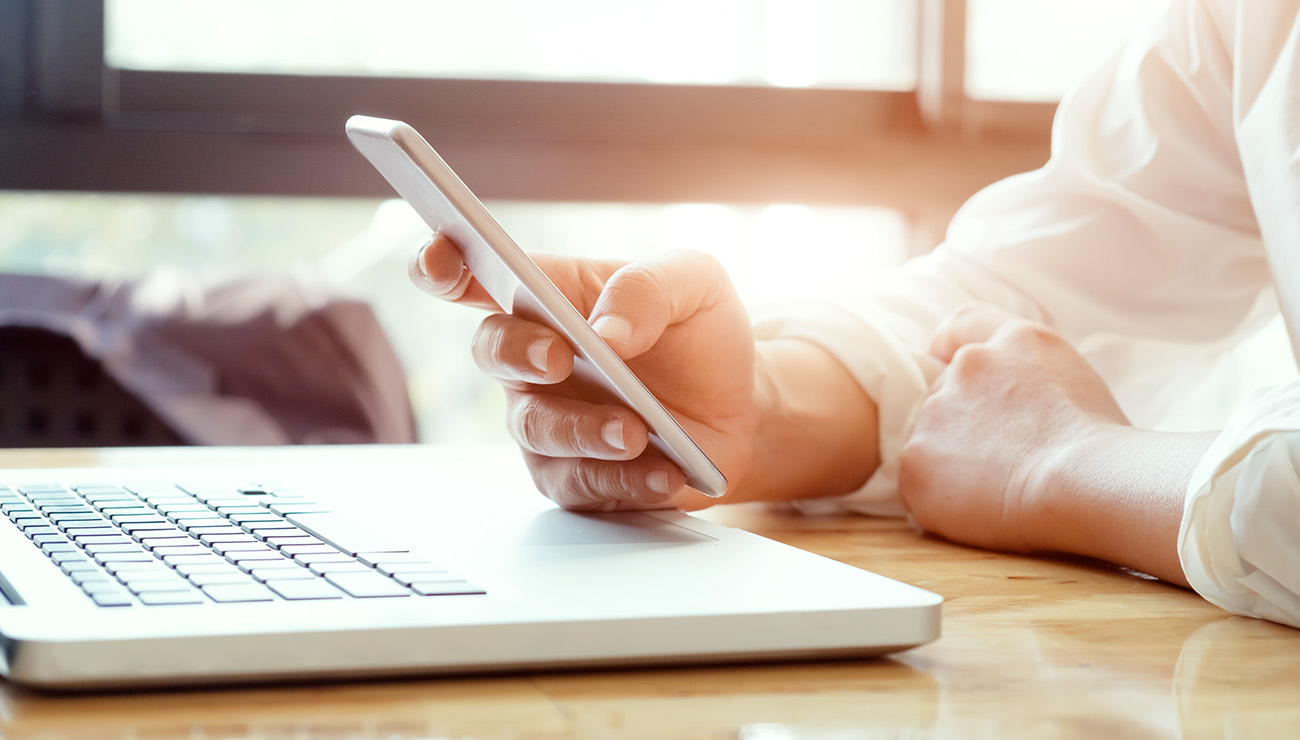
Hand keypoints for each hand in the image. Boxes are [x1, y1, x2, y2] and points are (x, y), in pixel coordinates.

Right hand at [410, 234, 759, 510]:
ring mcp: (547, 418)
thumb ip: (647, 289)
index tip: (439, 259)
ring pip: (537, 427)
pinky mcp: (572, 475)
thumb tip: (606, 330)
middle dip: (519, 353)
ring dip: (584, 431)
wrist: (742, 407)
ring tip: (637, 432)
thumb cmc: (700, 335)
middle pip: (493, 349)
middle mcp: (533, 355)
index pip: (476, 275)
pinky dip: (623, 480)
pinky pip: (579, 484)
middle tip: (560, 358)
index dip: (441, 264)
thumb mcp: (694, 283)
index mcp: (549, 295)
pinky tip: (664, 473)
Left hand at [898, 303, 1131, 552]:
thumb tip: (1010, 397)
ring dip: (951, 461)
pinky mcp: (915, 461)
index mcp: (1014, 342)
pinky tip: (977, 510)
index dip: (950, 346)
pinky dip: (940, 500)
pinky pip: (918, 483)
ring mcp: (935, 412)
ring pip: (930, 438)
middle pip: (945, 392)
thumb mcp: (1079, 382)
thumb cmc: (1104, 447)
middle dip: (962, 423)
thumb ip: (1032, 374)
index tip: (946, 366)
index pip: (963, 324)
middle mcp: (968, 366)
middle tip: (1000, 460)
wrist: (1086, 482)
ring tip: (996, 489)